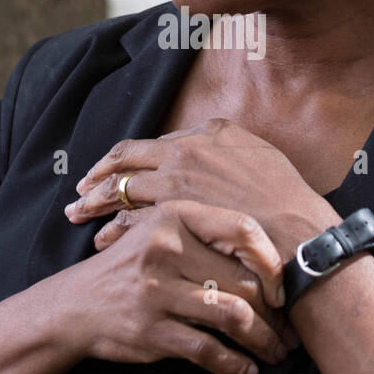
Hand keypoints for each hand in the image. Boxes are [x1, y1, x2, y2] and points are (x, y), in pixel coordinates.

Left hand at [66, 117, 336, 261]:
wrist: (296, 233)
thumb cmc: (287, 200)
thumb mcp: (261, 156)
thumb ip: (231, 148)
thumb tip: (216, 146)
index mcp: (208, 133)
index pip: (156, 142)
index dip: (133, 156)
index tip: (117, 167)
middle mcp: (185, 152)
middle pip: (126, 158)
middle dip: (99, 173)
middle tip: (81, 187)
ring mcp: (175, 184)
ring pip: (120, 189)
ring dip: (94, 201)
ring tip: (78, 213)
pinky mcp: (170, 216)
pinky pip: (128, 221)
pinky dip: (111, 230)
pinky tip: (101, 240)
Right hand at [67, 198, 296, 373]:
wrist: (75, 305)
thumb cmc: (134, 268)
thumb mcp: (162, 235)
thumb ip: (209, 240)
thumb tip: (277, 267)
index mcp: (174, 216)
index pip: (243, 230)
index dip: (273, 261)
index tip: (283, 289)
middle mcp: (165, 248)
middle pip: (243, 280)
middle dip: (276, 314)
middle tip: (290, 333)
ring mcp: (156, 290)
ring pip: (233, 316)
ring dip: (263, 340)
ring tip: (275, 352)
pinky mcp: (150, 329)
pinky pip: (207, 349)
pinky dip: (234, 364)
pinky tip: (246, 370)